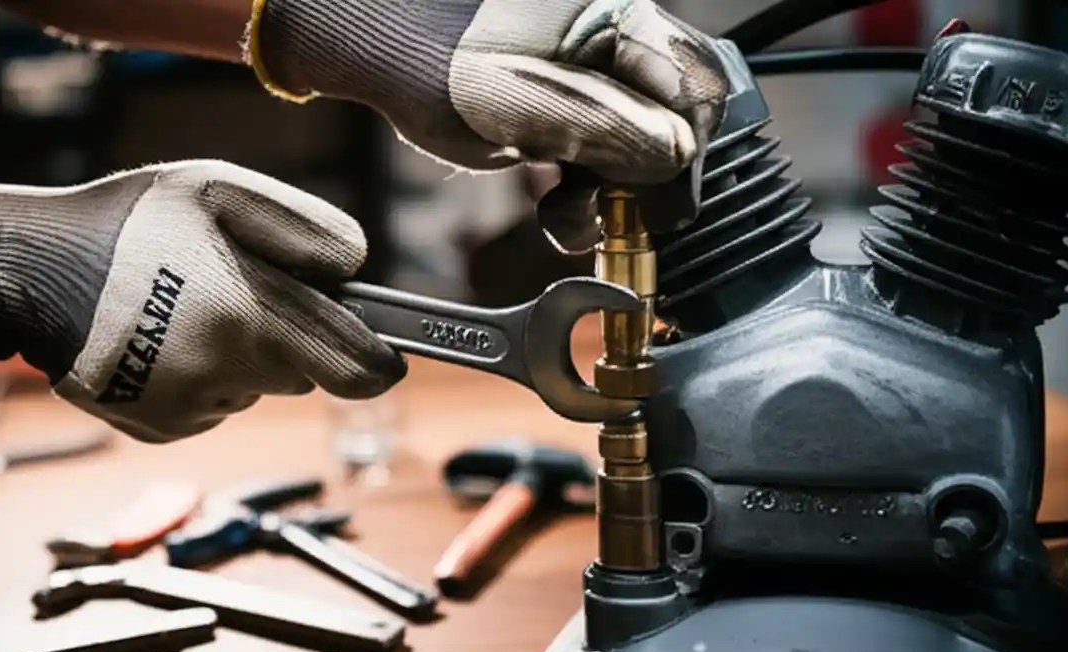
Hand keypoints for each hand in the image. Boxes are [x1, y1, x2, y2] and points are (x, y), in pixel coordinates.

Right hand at [0, 161, 404, 441]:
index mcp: (251, 318)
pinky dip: (203, 381)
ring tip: (190, 309)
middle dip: (295, 344)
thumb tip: (356, 272)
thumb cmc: (132, 223)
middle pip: (304, 377)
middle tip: (246, 296)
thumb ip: (302, 229)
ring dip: (244, 360)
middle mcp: (226, 375)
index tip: (389, 357)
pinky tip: (164, 342)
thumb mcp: (220, 193)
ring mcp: (190, 408)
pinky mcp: (158, 427)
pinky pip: (212, 408)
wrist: (31, 272)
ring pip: (255, 390)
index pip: (356, 369)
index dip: (380, 363)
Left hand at [253, 0, 728, 248]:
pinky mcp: (556, 82)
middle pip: (672, 112)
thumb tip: (675, 164)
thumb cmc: (438, 59)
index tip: (652, 209)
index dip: (682, 158)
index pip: (698, 91)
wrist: (369, 33)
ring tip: (567, 213)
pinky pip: (597, 132)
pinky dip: (584, 174)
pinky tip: (556, 198)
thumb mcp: (538, 110)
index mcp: (623, 19)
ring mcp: (585, 57)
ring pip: (634, 130)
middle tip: (608, 215)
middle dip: (644, 174)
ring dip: (610, 183)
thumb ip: (623, 137)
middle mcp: (615, 30)